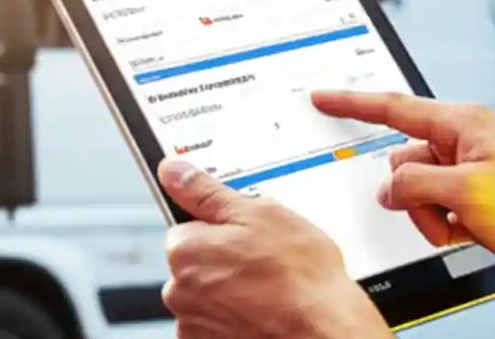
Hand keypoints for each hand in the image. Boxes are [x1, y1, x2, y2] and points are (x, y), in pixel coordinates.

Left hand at [156, 159, 392, 338]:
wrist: (322, 328)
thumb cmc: (298, 274)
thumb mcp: (258, 213)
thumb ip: (206, 192)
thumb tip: (173, 171)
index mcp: (184, 250)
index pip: (188, 225)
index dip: (221, 225)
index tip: (246, 232)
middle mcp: (179, 290)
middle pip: (197, 260)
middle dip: (225, 257)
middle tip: (264, 257)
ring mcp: (195, 323)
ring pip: (209, 292)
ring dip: (232, 288)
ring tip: (269, 285)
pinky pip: (218, 320)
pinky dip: (237, 314)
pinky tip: (265, 308)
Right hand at [312, 91, 494, 286]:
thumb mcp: (465, 192)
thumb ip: (415, 183)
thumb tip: (388, 188)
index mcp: (463, 123)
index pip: (394, 108)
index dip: (353, 103)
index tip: (323, 96)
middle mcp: (464, 141)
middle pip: (403, 161)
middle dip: (410, 194)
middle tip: (441, 212)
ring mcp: (470, 169)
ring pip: (416, 190)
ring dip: (428, 215)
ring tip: (462, 225)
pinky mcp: (476, 195)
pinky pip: (436, 207)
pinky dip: (444, 224)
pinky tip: (470, 231)